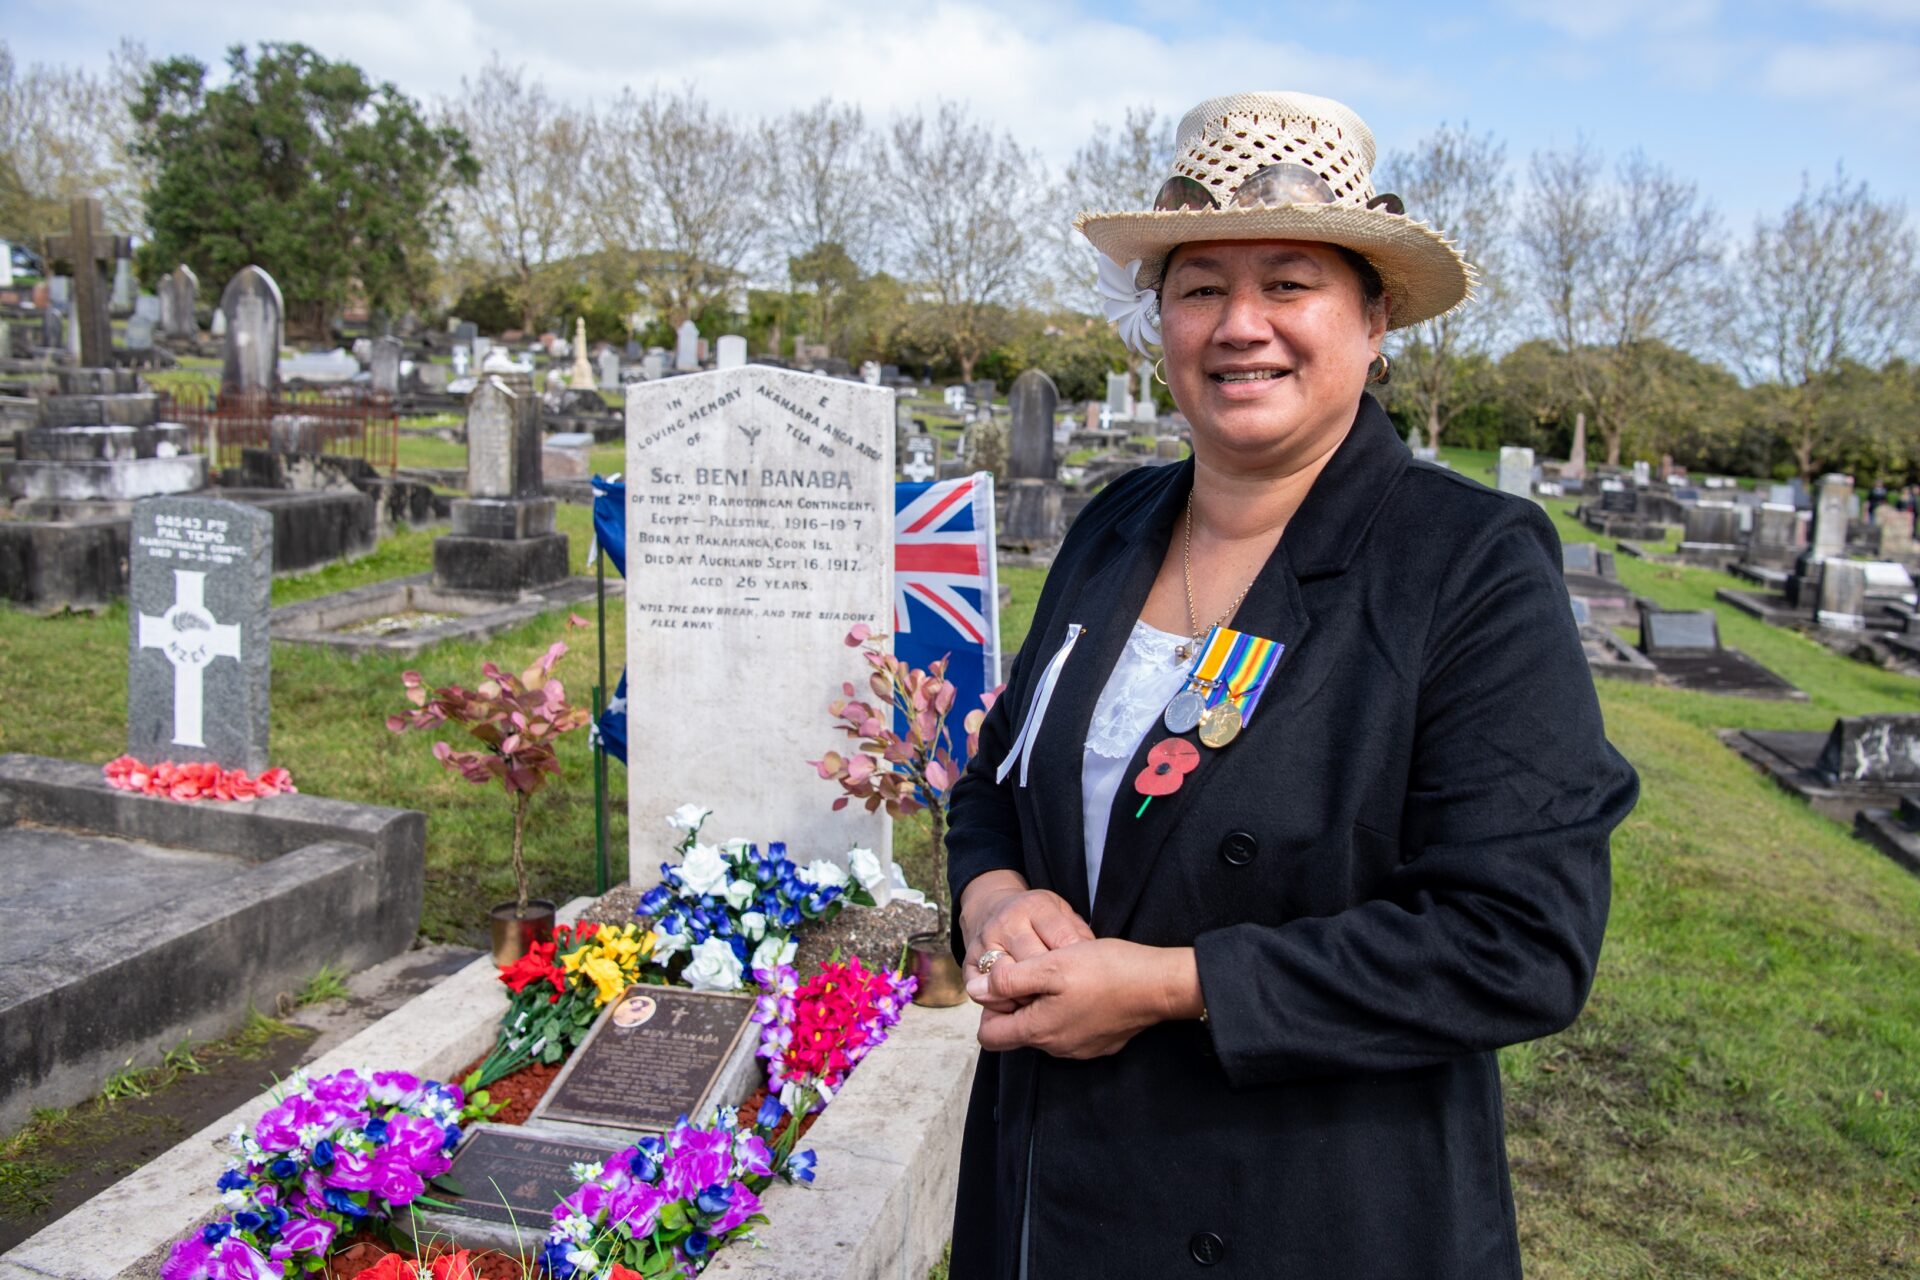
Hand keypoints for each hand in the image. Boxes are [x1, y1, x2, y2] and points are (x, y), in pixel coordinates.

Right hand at [959, 872, 1093, 1014]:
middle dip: (1054, 986)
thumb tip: (1093, 965)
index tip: (1088, 983)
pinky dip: (1002, 1006)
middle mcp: (1006, 922)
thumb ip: (1079, 936)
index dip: (1078, 966)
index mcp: (1035, 906)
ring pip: (1008, 980)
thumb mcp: (1063, 916)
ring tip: (1043, 1007)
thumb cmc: (1039, 920)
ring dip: (1028, 998)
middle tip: (1068, 1002)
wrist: (992, 910)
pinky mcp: (968, 964)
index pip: (1062, 941)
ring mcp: (984, 943)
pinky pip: (984, 994)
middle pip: (1034, 963)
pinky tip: (1018, 1008)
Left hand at [968, 940, 1201, 1059]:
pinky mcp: (1099, 1043)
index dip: (990, 1007)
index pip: (988, 1036)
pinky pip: (1070, 1029)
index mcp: (1039, 1031)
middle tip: (1040, 970)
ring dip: (1046, 1003)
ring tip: (1065, 975)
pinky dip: (1069, 1009)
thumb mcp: (1051, 966)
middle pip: (1017, 1030)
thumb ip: (1008, 980)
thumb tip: (975, 988)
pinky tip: (1086, 987)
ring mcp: (1080, 1048)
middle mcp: (1056, 1048)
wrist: (1160, 985)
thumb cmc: (1107, 971)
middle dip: (1020, 1002)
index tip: (1010, 981)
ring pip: (1044, 1028)